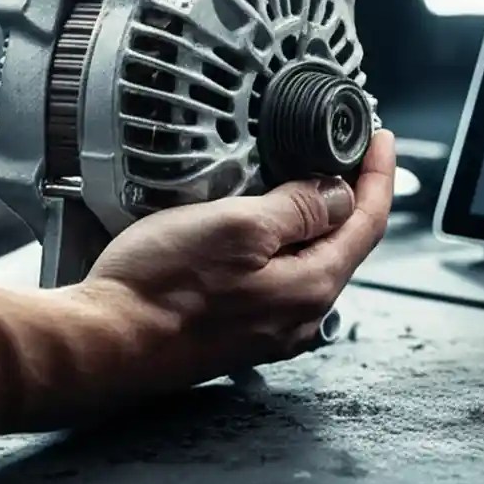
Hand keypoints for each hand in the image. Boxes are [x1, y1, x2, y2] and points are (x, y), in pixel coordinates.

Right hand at [66, 130, 394, 393]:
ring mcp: (268, 327)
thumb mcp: (237, 227)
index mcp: (310, 287)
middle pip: (344, 243)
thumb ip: (299, 209)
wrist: (101, 344)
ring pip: (310, 260)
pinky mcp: (237, 329)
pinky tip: (265, 226)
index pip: (367, 222)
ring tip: (311, 179)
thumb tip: (340, 194)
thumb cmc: (158, 288)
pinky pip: (278, 276)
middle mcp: (298, 315)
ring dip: (316, 218)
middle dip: (352, 195)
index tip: (382, 140)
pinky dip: (285, 242)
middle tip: (349, 153)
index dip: (378, 175)